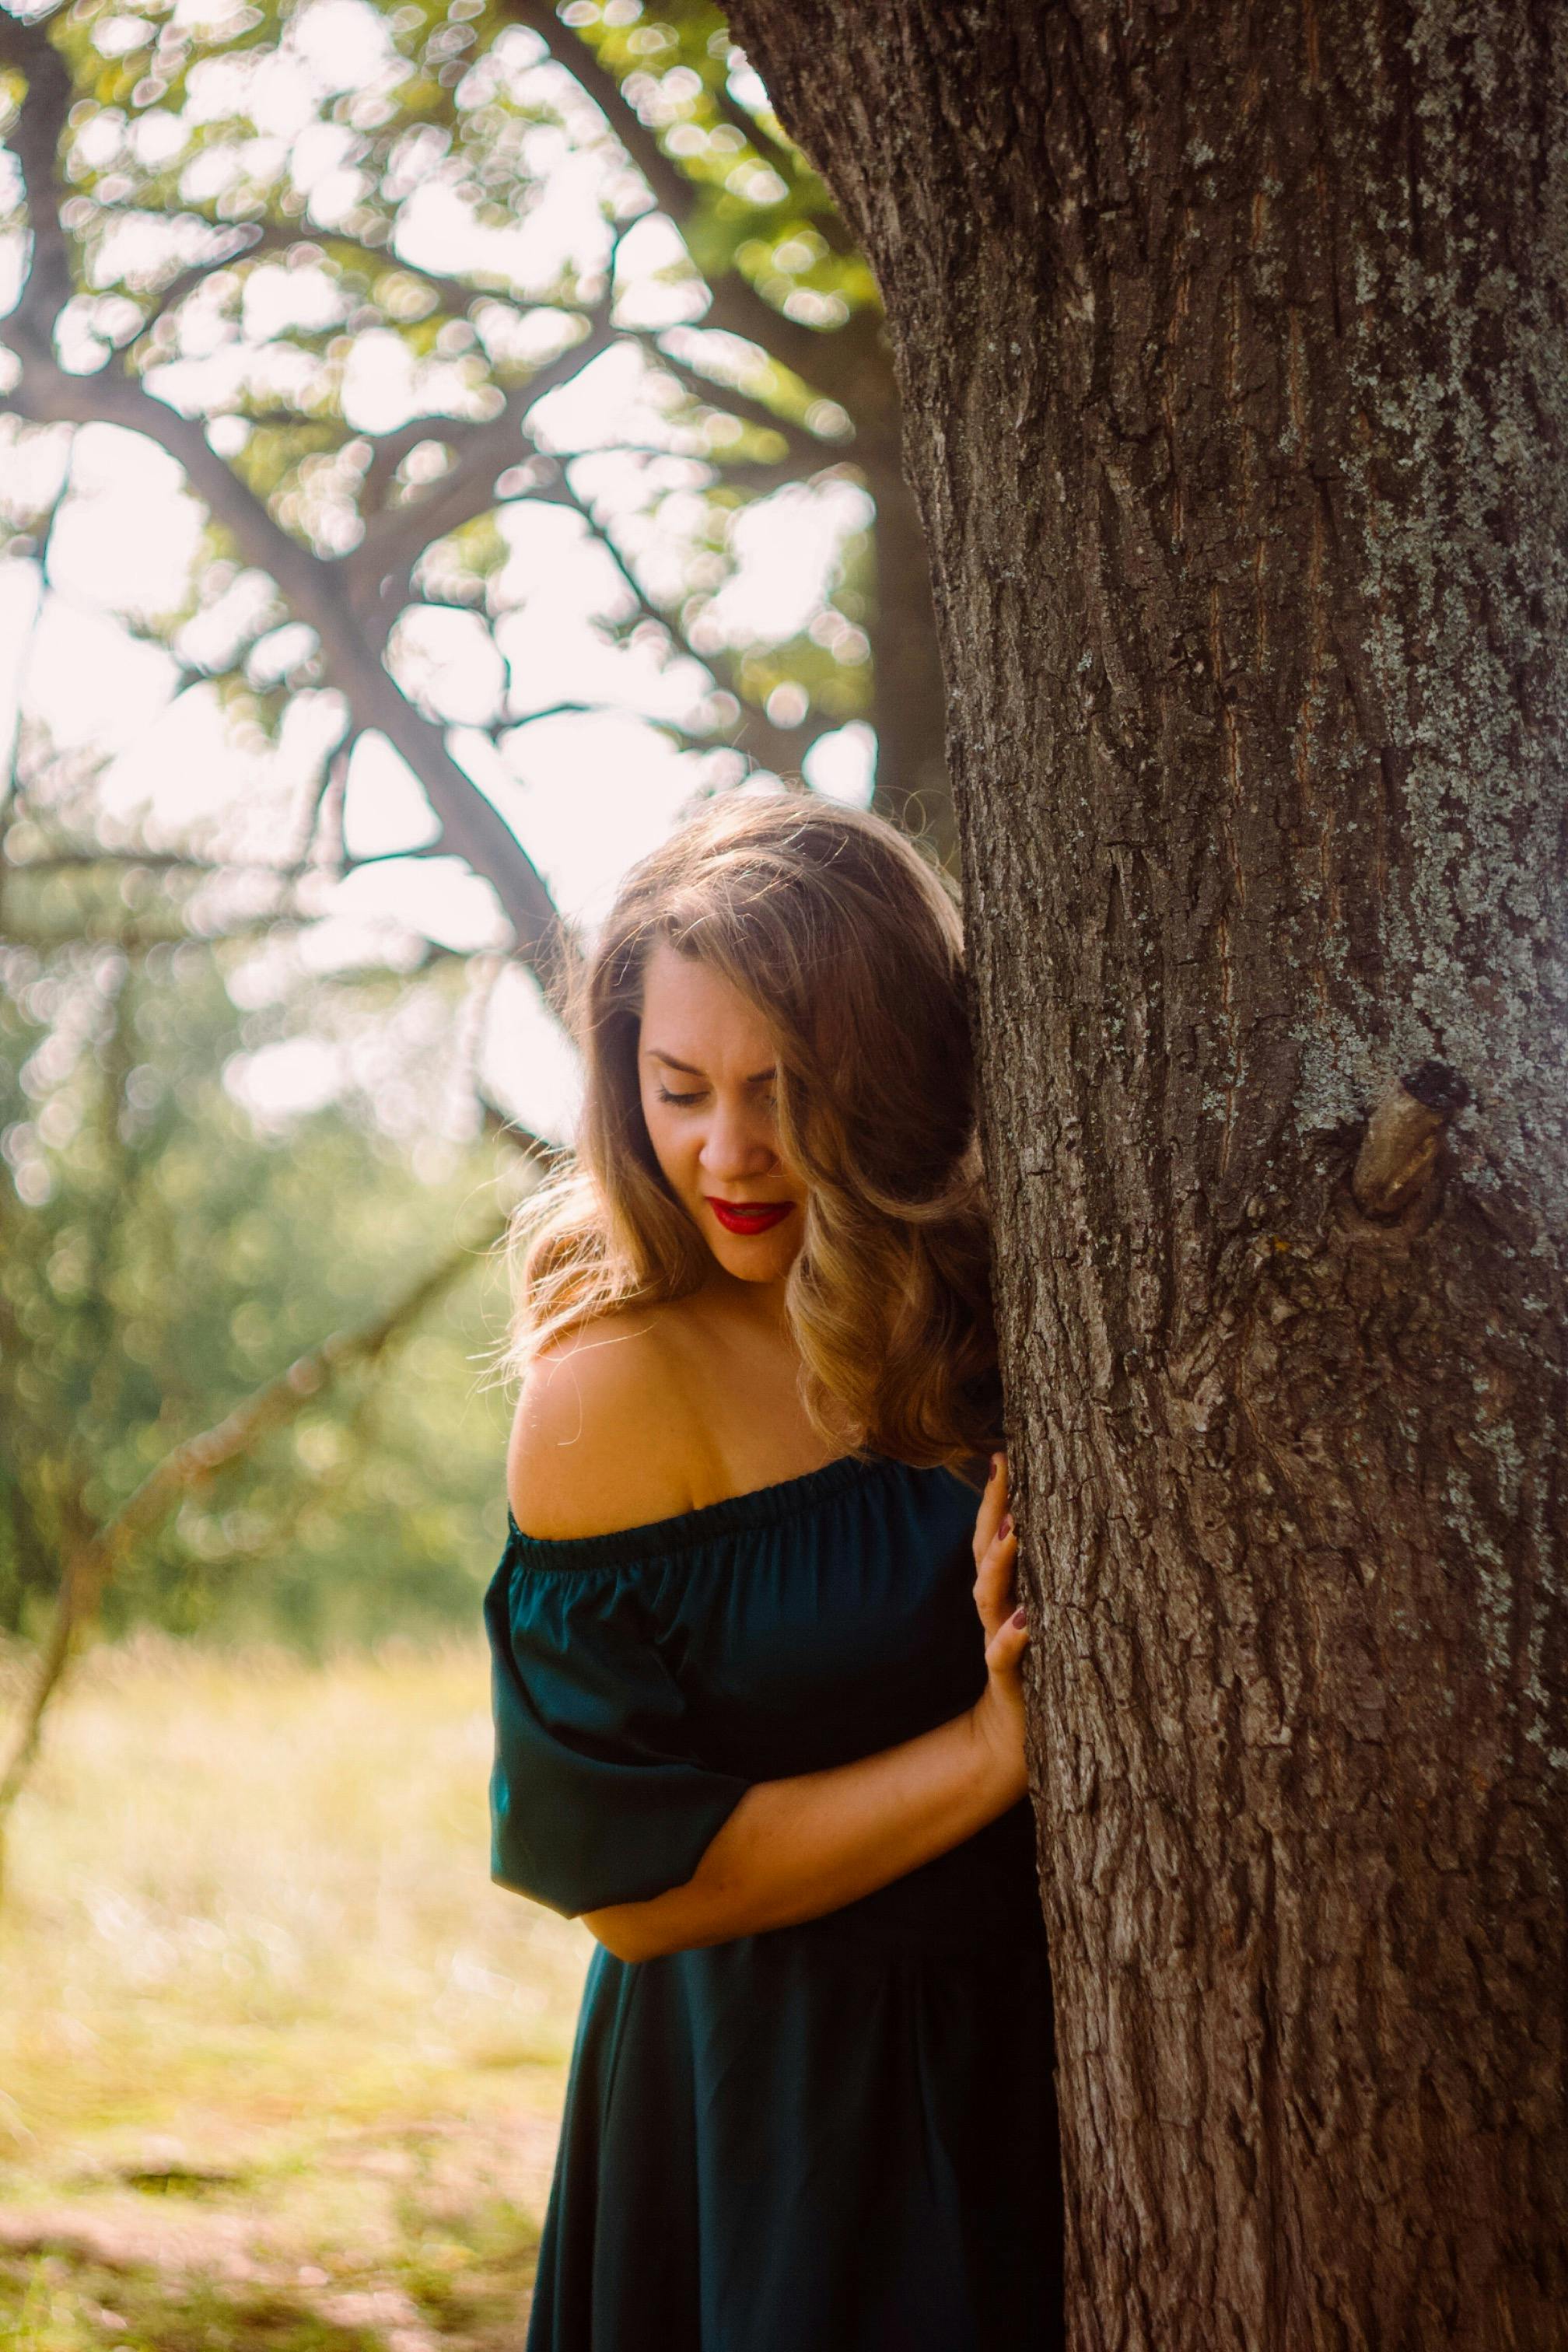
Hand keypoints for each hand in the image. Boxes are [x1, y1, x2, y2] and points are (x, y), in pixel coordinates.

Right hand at [969, 1452, 1027, 1798]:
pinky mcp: (1011, 1683)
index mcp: (1005, 1596)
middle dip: (992, 1512)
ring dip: (1000, 1564)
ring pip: (989, 1598)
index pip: (994, 1537)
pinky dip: (1011, 1640)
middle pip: (985, 1554)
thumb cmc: (1038, 1674)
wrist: (1011, 1743)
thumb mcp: (1042, 1622)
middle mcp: (997, 1614)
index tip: (1004, 1452)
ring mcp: (999, 1645)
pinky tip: (1023, 1622)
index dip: (995, 1497)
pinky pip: (1004, 1659)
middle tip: (1004, 1471)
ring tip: (1013, 1533)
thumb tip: (1073, 1535)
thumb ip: (1046, 1584)